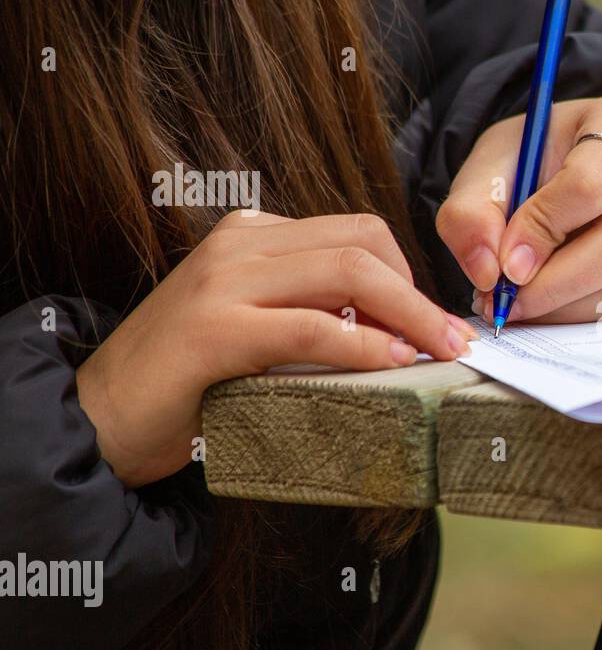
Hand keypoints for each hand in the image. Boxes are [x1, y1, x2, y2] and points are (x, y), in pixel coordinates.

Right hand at [75, 211, 475, 487]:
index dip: (407, 275)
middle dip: (420, 293)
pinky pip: (310, 325)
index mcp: (254, 235)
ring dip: (408, 314)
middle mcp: (241, 244)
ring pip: (346, 273)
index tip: (434, 322)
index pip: (355, 234)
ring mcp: (225, 282)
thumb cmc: (189, 380)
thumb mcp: (259, 328)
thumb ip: (313, 311)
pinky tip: (391, 361)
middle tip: (455, 339)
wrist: (98, 415)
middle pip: (361, 245)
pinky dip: (362, 343)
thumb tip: (397, 328)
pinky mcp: (215, 330)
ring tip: (440, 351)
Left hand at [436, 94, 601, 322]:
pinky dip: (588, 313)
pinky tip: (552, 304)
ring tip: (521, 305)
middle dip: (557, 283)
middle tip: (508, 303)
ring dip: (568, 306)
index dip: (543, 229)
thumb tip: (489, 271)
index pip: (591, 183)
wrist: (560, 173)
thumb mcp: (486, 172)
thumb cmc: (528, 165)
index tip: (505, 264)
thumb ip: (471, 214)